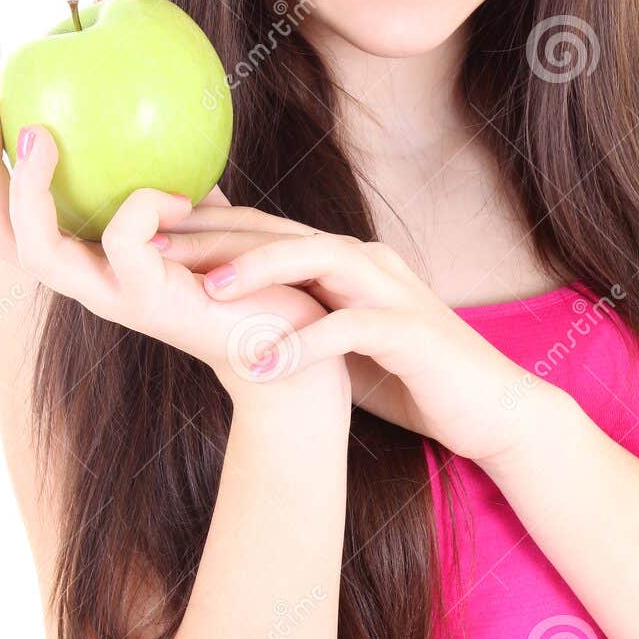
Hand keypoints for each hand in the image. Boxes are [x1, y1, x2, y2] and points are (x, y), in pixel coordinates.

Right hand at [0, 100, 349, 400]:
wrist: (290, 341)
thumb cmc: (249, 278)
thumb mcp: (206, 215)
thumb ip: (176, 180)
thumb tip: (160, 114)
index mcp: (93, 260)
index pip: (14, 220)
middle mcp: (89, 282)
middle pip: (1, 236)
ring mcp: (112, 297)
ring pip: (37, 248)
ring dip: (27, 188)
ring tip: (39, 134)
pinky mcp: (149, 302)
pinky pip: (123, 239)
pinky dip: (145, 203)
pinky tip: (183, 196)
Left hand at [161, 211, 538, 466]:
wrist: (489, 407)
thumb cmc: (410, 376)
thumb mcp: (341, 339)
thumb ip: (298, 317)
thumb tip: (230, 318)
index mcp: (345, 264)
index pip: (267, 232)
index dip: (208, 231)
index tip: (149, 238)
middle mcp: (366, 264)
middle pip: (284, 234)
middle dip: (220, 238)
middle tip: (155, 246)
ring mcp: (392, 294)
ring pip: (321, 260)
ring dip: (263, 272)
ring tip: (209, 292)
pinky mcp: (413, 334)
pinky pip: (356, 329)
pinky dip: (310, 344)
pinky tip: (268, 365)